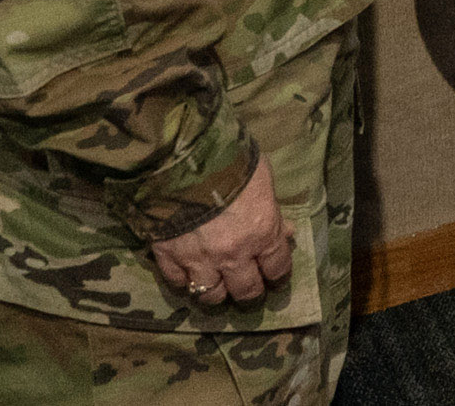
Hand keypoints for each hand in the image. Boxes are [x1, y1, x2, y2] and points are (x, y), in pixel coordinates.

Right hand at [149, 155, 288, 307]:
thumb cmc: (231, 160)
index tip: (276, 279)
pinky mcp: (168, 257)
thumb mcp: (263, 178)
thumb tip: (285, 230)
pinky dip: (183, 281)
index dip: (278, 275)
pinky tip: (187, 275)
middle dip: (250, 293)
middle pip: (246, 291)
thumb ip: (273, 209)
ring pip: (210, 295)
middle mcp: (233, 254)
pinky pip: (177, 282)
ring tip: (217, 285)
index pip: (277, 267)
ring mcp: (199, 260)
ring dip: (217, 292)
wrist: (182, 159)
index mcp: (262, 233)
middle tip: (248, 290)